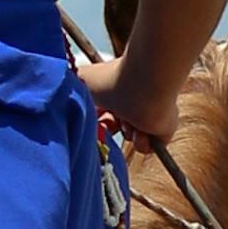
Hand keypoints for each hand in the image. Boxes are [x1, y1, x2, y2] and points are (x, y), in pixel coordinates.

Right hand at [73, 38, 190, 144]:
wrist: (142, 84)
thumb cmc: (111, 79)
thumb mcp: (80, 81)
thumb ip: (70, 91)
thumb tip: (63, 100)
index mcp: (118, 91)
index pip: (103, 113)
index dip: (94, 118)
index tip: (92, 117)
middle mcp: (135, 102)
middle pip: (114, 127)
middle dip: (108, 127)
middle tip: (109, 119)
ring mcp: (150, 115)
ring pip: (130, 138)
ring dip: (126, 131)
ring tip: (129, 118)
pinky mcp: (164, 130)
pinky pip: (147, 148)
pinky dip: (142, 141)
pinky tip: (142, 127)